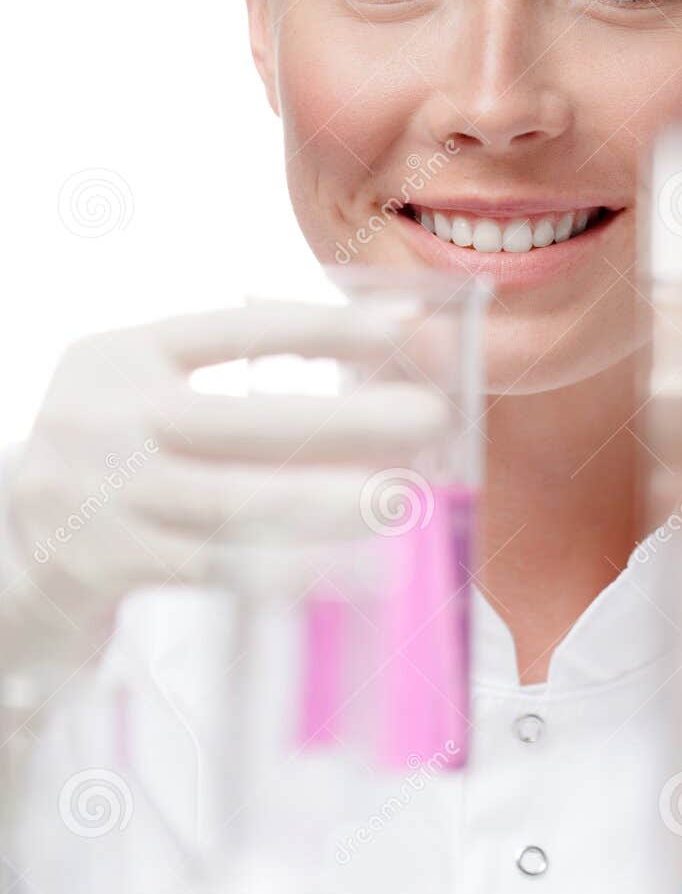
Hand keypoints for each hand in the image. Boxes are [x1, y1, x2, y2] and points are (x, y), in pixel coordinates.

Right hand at [0, 302, 448, 672]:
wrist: (7, 546)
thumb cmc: (114, 463)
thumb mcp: (144, 397)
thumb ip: (230, 384)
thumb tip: (372, 376)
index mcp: (124, 356)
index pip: (240, 330)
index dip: (325, 327)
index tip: (404, 325)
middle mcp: (107, 418)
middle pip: (246, 419)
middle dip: (346, 420)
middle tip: (427, 418)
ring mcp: (104, 496)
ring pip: (236, 502)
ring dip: (329, 501)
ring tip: (402, 499)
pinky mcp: (108, 567)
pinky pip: (218, 568)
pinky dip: (290, 568)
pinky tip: (348, 568)